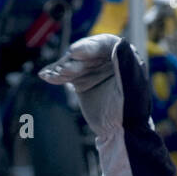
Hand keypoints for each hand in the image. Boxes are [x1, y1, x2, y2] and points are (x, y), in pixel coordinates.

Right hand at [39, 34, 175, 175]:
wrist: (119, 133)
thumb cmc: (130, 111)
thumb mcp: (130, 88)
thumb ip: (125, 66)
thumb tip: (119, 42)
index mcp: (124, 58)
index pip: (106, 44)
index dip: (90, 46)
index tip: (75, 52)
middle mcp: (108, 60)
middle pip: (87, 52)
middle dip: (74, 60)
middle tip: (63, 69)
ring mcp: (94, 70)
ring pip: (74, 63)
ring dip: (62, 68)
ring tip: (53, 75)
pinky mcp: (82, 81)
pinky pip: (67, 75)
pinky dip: (56, 75)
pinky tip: (46, 75)